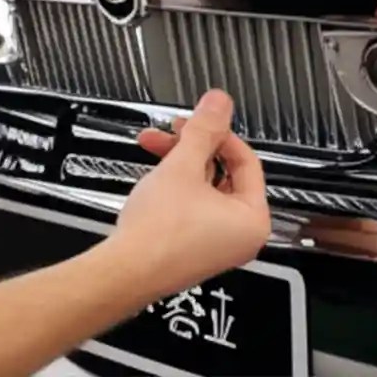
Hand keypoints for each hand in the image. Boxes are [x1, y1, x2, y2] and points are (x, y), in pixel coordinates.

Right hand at [113, 89, 270, 298]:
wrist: (123, 272)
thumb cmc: (158, 233)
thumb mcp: (183, 166)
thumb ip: (204, 130)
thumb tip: (219, 104)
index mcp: (252, 219)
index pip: (246, 161)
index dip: (220, 135)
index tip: (201, 120)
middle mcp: (240, 236)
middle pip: (224, 174)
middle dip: (193, 147)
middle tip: (173, 131)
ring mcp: (216, 245)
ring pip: (205, 189)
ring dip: (180, 163)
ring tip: (153, 147)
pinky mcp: (193, 249)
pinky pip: (193, 208)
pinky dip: (176, 188)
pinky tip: (154, 176)